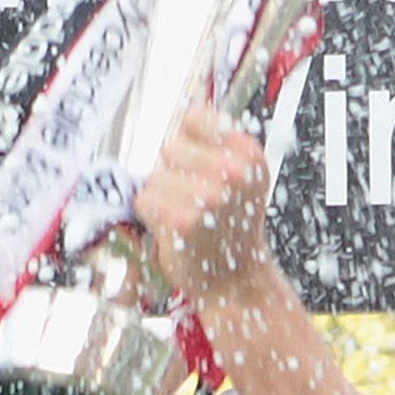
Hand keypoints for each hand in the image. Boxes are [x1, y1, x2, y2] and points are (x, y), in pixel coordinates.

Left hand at [134, 105, 269, 299]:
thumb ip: (218, 143)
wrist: (236, 281)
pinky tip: (174, 231)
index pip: (195, 119)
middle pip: (170, 148)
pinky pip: (145, 200)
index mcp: (249, 154)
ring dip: (162, 198)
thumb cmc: (229, 228)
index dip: (189, 144)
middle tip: (197, 203)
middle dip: (174, 173)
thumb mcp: (240, 178)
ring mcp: (209, 196)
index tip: (203, 170)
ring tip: (187, 219)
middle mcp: (234, 172)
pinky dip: (151, 216)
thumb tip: (185, 113)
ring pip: (155, 176)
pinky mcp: (183, 220)